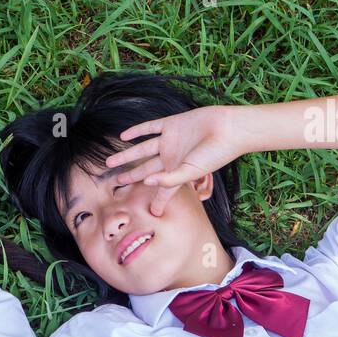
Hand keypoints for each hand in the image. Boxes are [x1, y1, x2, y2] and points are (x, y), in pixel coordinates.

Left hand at [104, 104, 239, 216]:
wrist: (228, 129)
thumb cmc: (214, 155)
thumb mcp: (191, 171)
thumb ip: (170, 179)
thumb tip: (147, 183)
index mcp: (178, 172)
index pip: (162, 190)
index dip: (156, 201)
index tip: (149, 212)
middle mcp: (171, 158)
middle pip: (146, 169)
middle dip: (131, 176)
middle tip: (115, 183)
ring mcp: (170, 141)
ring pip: (142, 149)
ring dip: (126, 155)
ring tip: (109, 162)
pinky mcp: (171, 124)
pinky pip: (149, 127)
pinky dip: (136, 131)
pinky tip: (124, 136)